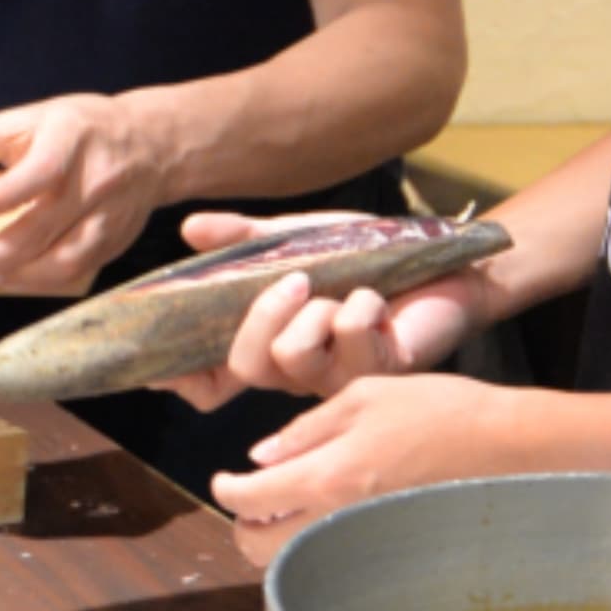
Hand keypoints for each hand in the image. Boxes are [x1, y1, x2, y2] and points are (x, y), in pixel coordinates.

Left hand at [0, 91, 172, 295]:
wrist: (151, 144)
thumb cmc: (80, 129)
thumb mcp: (26, 118)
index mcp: (70, 141)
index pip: (41, 171)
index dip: (8, 193)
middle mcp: (94, 182)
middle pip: (43, 228)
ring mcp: (108, 219)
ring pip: (62, 261)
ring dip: (14, 276)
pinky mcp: (113, 244)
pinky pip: (75, 273)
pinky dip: (37, 282)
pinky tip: (6, 281)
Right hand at [168, 209, 488, 413]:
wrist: (442, 263)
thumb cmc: (368, 257)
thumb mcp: (298, 238)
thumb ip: (245, 238)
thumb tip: (190, 229)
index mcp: (269, 343)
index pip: (212, 382)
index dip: (185, 378)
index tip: (168, 361)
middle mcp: (296, 371)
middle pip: (246, 367)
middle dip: (262, 317)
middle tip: (295, 279)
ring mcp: (336, 380)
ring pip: (293, 361)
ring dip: (320, 310)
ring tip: (348, 292)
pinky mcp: (377, 377)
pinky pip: (350, 345)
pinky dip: (363, 306)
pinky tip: (380, 300)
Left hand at [205, 371, 528, 563]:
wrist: (512, 448)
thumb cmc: (442, 411)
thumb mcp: (364, 397)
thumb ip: (306, 430)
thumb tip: (261, 457)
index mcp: (329, 476)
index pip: (248, 499)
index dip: (225, 489)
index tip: (223, 479)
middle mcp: (340, 520)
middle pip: (259, 549)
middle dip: (244, 525)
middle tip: (251, 499)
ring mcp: (366, 543)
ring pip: (295, 563)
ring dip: (278, 541)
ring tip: (288, 508)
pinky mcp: (390, 553)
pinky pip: (333, 560)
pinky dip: (317, 547)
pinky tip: (329, 518)